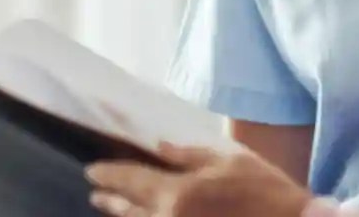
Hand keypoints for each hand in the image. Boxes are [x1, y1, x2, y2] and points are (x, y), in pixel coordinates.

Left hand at [86, 143, 313, 216]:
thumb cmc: (265, 192)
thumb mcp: (229, 161)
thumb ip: (190, 156)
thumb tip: (160, 148)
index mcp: (177, 195)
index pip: (131, 182)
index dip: (109, 175)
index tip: (93, 171)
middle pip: (129, 211)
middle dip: (111, 200)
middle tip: (96, 192)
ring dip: (125, 216)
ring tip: (113, 208)